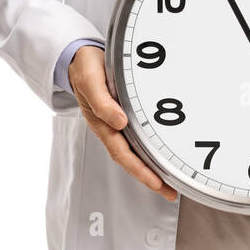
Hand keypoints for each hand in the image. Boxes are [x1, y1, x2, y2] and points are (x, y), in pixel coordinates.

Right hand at [68, 45, 177, 201]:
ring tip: (168, 181)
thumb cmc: (84, 68)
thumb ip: (103, 103)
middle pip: (130, 160)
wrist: (78, 57)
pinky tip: (156, 156)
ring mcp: (114, 124)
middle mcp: (109, 128)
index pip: (124, 154)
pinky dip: (146, 152)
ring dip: (149, 168)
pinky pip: (134, 140)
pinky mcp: (120, 116)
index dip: (141, 171)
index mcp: (102, 123)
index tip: (158, 183)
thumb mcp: (91, 82)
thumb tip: (119, 122)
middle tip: (170, 192)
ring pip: (133, 153)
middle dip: (150, 178)